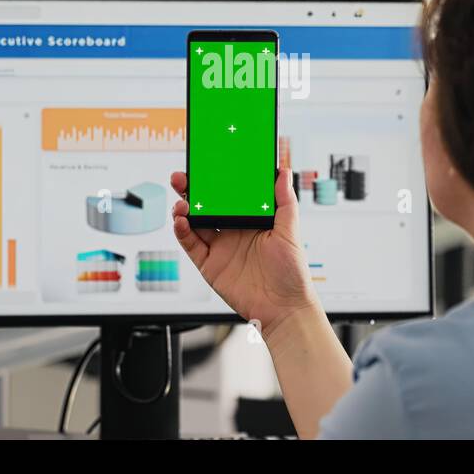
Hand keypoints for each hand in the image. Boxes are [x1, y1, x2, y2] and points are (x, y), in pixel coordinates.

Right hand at [170, 168, 317, 336]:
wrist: (283, 309)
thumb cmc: (292, 273)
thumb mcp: (290, 232)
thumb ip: (284, 201)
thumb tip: (283, 172)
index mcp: (251, 219)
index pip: (230, 194)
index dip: (218, 180)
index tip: (209, 164)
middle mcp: (233, 231)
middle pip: (207, 205)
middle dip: (193, 190)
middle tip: (183, 177)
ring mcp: (220, 247)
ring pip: (194, 222)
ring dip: (184, 209)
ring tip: (181, 202)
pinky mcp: (209, 265)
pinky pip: (191, 245)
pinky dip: (182, 232)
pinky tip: (181, 221)